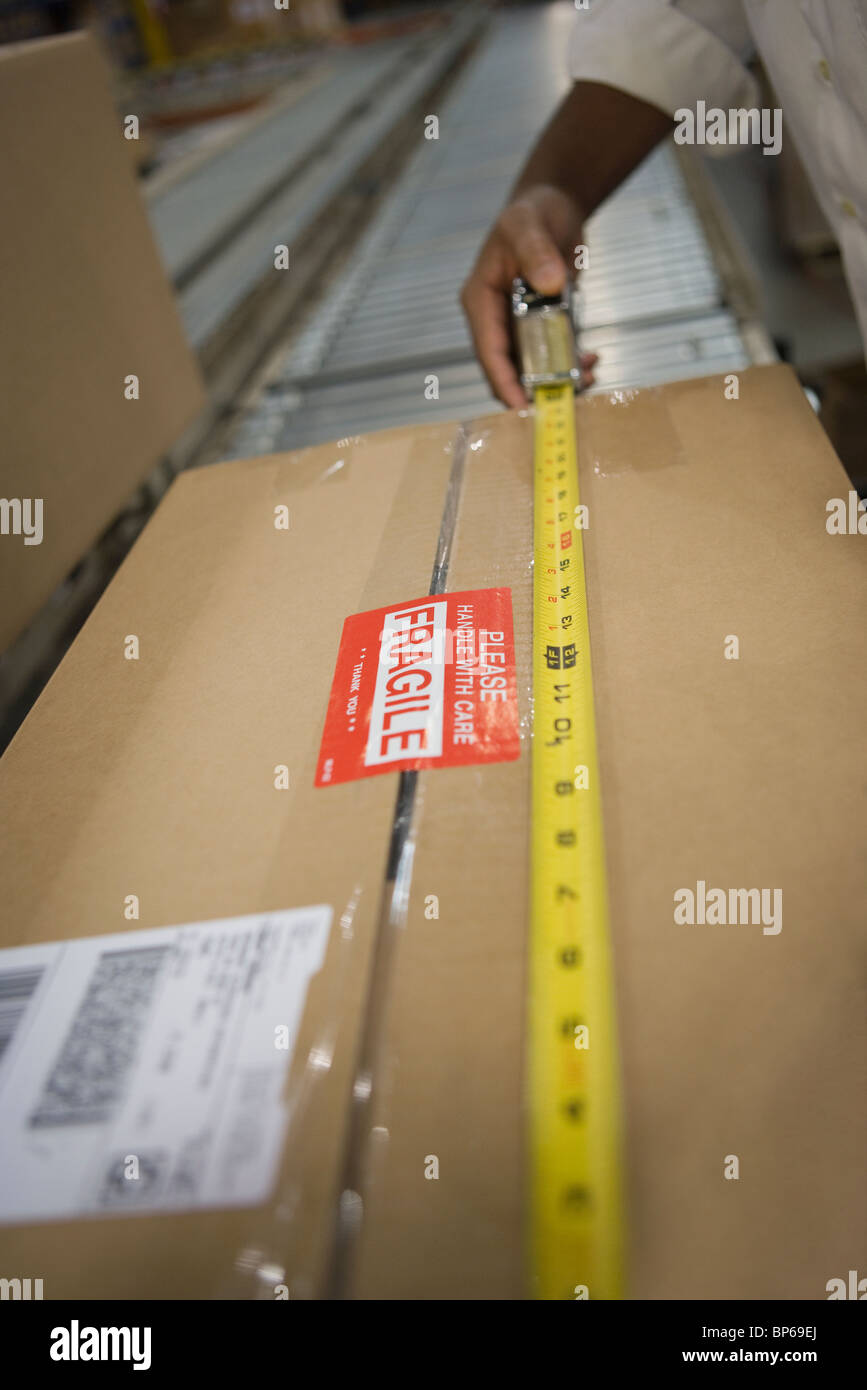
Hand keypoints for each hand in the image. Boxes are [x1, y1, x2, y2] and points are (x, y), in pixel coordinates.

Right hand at [460, 183, 595, 407]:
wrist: (554, 206)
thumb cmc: (533, 211)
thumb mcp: (529, 225)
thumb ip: (536, 251)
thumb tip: (548, 282)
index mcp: (480, 299)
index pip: (488, 350)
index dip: (504, 381)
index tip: (523, 404)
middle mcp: (494, 319)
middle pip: (507, 367)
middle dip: (534, 386)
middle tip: (566, 396)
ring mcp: (516, 324)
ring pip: (530, 366)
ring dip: (556, 377)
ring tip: (587, 375)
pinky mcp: (538, 325)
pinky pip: (550, 353)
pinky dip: (570, 362)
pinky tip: (590, 360)